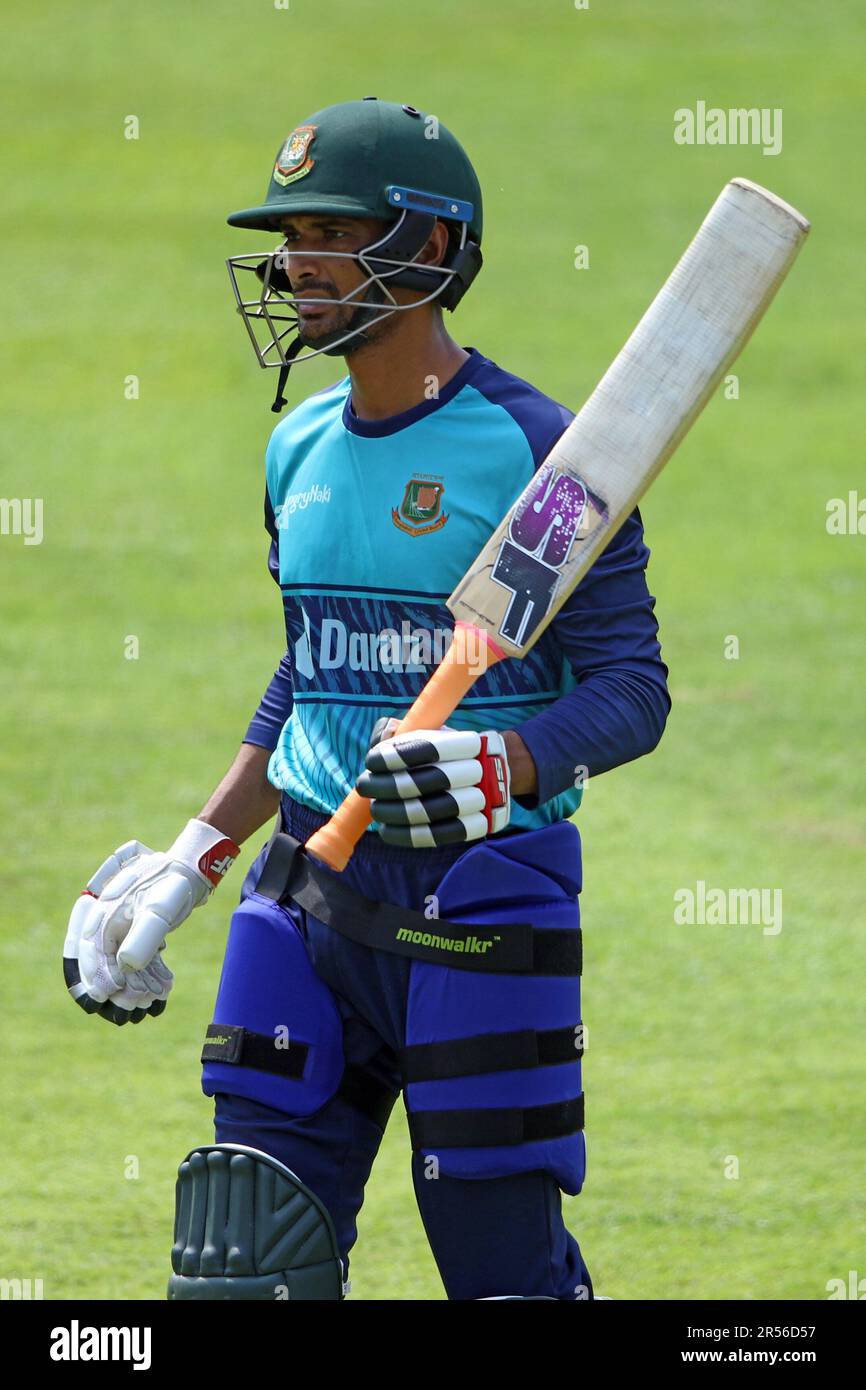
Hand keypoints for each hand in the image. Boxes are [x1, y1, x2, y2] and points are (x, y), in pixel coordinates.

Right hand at [63, 819, 238, 1024]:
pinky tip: (163, 990)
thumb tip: (125, 966)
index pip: (92, 951)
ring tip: (149, 1004)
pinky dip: (146, 976)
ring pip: (119, 964)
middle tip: (130, 1008)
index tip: (105, 996)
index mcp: (105, 915)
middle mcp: (108, 923)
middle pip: (101, 962)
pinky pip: (135, 960)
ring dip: (133, 986)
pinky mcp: (136, 935)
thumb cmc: (170, 886)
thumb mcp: (158, 910)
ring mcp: (122, 929)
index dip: (97, 976)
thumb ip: (142, 937)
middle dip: (115, 987)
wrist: (188, 871)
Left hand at [356, 720, 510, 847]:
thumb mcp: (433, 732)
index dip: (396, 756)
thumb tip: (383, 735)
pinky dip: (408, 835)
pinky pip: (439, 836)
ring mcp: (481, 801)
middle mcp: (478, 771)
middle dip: (388, 786)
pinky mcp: (478, 826)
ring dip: (394, 813)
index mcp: (467, 743)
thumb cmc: (449, 753)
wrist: (495, 775)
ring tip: (375, 809)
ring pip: (431, 811)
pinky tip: (387, 830)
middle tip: (365, 786)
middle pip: (427, 782)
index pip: (429, 748)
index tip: (371, 761)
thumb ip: (404, 731)